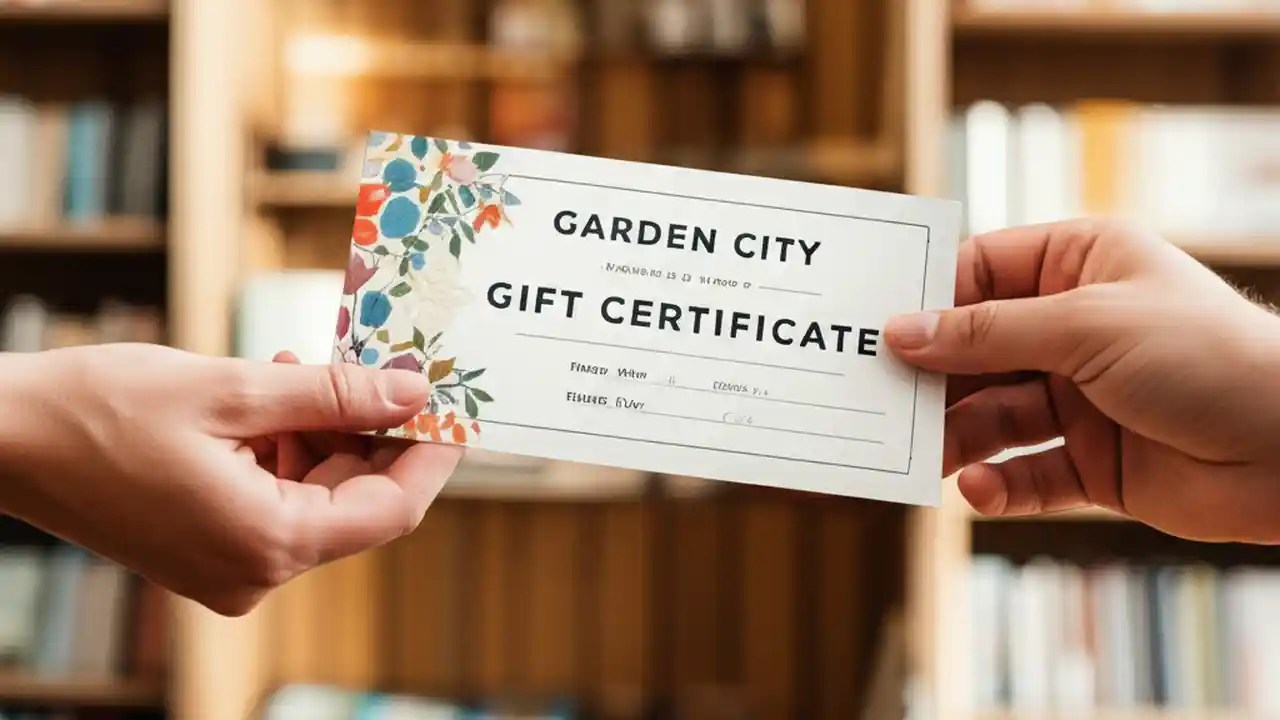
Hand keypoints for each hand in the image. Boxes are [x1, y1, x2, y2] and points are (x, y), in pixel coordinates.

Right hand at [0, 343, 460, 614]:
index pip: (390, 509)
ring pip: (315, 496)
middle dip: (371, 433)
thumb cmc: (99, 409)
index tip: (454, 407)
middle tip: (380, 367)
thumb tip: (412, 395)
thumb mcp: (234, 390)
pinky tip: (274, 397)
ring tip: (305, 368)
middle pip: (353, 503)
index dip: (430, 456)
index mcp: (266, 544)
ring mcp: (228, 568)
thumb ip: (335, 397)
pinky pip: (275, 501)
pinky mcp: (207, 550)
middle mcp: (253, 573)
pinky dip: (286, 450)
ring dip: (324, 433)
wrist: (0, 438)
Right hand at [884, 220, 1279, 543]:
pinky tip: (979, 487)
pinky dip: (998, 483)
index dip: (929, 298)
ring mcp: (1081, 397)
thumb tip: (901, 332)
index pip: (981, 271)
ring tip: (924, 454)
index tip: (877, 327)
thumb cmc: (1205, 356)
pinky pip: (1026, 472)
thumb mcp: (1086, 325)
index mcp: (1081, 266)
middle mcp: (1074, 328)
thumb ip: (986, 332)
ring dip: (956, 435)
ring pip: (992, 415)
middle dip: (934, 377)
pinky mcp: (1092, 461)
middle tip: (881, 400)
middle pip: (976, 349)